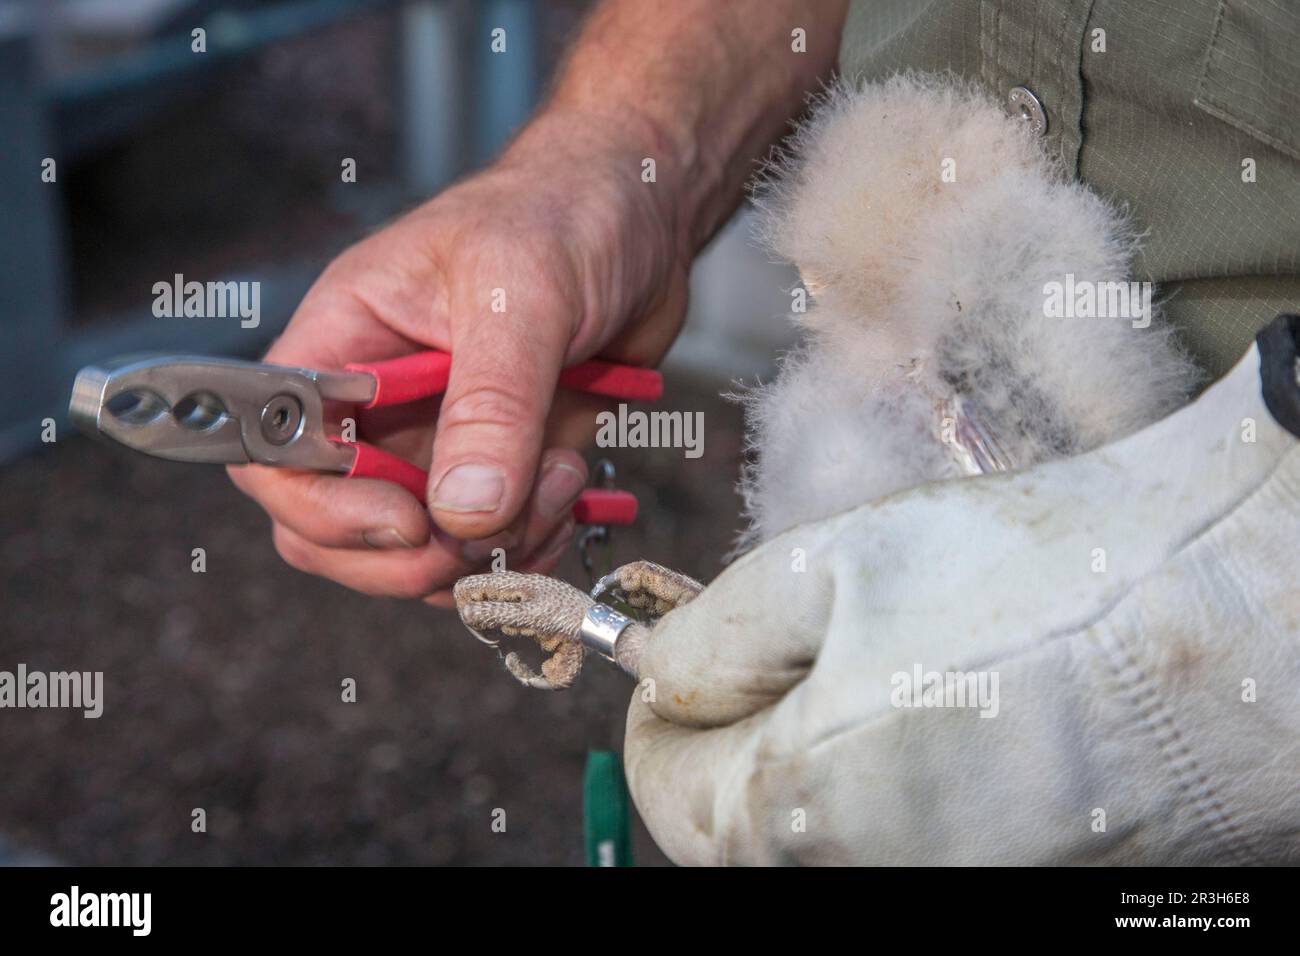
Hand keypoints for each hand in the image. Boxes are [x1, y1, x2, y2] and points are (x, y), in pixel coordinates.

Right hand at [229, 110, 689, 605]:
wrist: (639, 216)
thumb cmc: (564, 213)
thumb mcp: (524, 292)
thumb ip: (493, 402)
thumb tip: (464, 510)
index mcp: (345, 342)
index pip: (274, 448)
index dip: (319, 506)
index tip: (407, 518)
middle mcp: (379, 405)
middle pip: (331, 528)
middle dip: (410, 555)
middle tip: (485, 535)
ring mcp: (439, 443)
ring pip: (415, 553)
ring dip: (488, 552)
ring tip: (559, 481)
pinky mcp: (499, 468)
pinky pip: (484, 548)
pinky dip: (525, 550)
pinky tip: (570, 495)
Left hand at [623, 346, 1299, 864]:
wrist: (1233, 624)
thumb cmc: (1038, 586)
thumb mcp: (830, 570)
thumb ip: (715, 635)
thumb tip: (659, 669)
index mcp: (800, 813)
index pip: (666, 790)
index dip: (662, 711)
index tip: (682, 658)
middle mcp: (868, 881)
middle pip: (743, 818)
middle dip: (740, 728)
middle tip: (791, 635)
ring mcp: (951, 890)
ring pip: (827, 825)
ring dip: (820, 747)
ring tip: (890, 653)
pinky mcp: (1020, 880)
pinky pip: (912, 833)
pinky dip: (898, 772)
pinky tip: (957, 698)